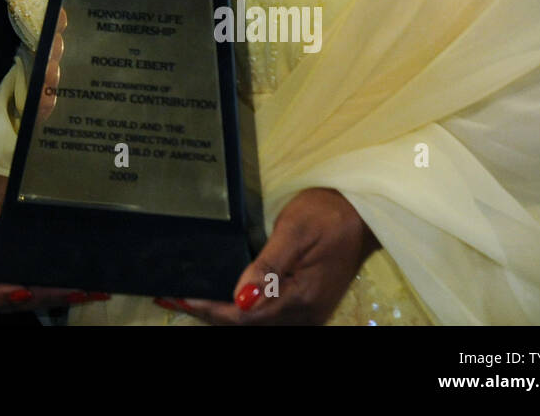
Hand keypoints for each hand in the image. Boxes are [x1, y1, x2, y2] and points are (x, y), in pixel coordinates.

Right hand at [0, 176, 103, 311]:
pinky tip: (86, 290)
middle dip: (36, 296)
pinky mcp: (13, 283)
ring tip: (82, 290)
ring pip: (21, 299)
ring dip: (52, 297)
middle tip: (67, 289)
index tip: (22, 289)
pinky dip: (58, 293)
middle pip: (1, 298)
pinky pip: (34, 293)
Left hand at [158, 188, 376, 324]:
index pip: (246, 316)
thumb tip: (239, 297)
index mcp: (302, 299)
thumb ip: (267, 267)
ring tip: (194, 300)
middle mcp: (307, 315)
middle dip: (214, 315)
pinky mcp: (309, 306)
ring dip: (227, 316)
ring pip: (261, 325)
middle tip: (177, 299)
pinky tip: (226, 300)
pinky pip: (271, 317)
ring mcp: (310, 313)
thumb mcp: (293, 231)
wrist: (361, 213)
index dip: (212, 310)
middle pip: (251, 326)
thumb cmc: (325, 214)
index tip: (181, 298)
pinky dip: (245, 312)